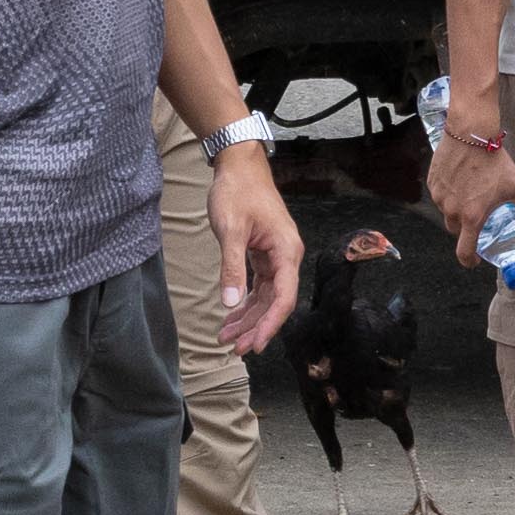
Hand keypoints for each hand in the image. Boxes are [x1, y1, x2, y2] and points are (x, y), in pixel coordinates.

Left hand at [203, 132, 302, 347]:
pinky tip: (231, 314)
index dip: (270, 325)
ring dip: (248, 317)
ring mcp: (277, 256)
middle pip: (276, 302)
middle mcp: (287, 256)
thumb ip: (232, 268)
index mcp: (287, 251)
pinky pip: (260, 285)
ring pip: (267, 297)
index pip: (284, 298)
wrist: (239, 165)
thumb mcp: (230, 230)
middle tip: (236, 349)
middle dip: (256, 327)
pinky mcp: (265, 253)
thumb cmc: (238, 191)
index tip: (255, 345)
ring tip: (226, 337)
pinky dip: (246, 301)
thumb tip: (231, 303)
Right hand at [436, 93, 514, 249]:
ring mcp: (439, 196)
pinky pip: (439, 195)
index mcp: (472, 217)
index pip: (464, 251)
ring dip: (456, 209)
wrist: (471, 134)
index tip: (474, 261)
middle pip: (455, 230)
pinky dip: (448, 194)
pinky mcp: (433, 182)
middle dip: (465, 229)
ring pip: (446, 211)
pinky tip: (459, 183)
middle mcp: (452, 210)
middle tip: (476, 219)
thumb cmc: (494, 162)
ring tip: (469, 195)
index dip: (469, 260)